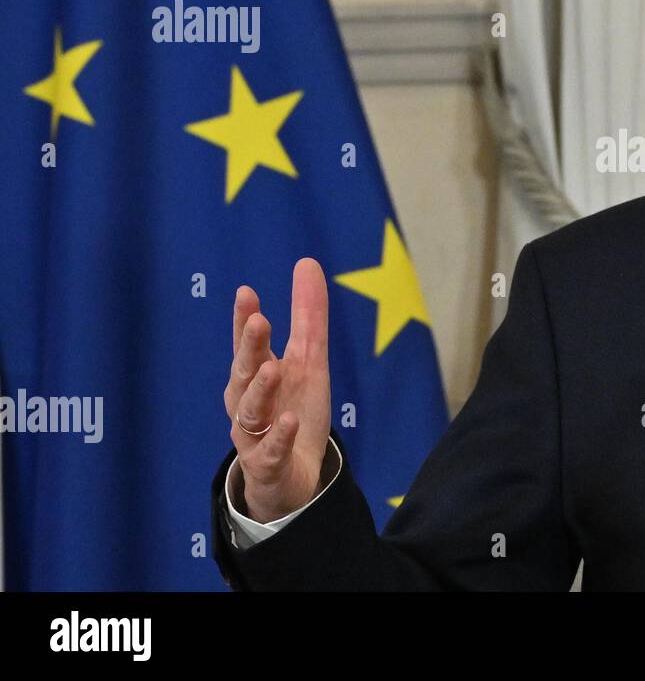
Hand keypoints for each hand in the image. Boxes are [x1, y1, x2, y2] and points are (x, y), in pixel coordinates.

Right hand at [223, 258, 331, 522]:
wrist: (293, 475)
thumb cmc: (293, 409)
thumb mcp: (308, 359)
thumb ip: (307, 314)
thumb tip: (307, 262)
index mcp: (255, 374)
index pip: (247, 343)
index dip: (244, 320)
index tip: (248, 293)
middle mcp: (247, 402)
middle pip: (244, 371)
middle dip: (250, 347)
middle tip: (259, 321)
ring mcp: (254, 435)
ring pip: (250, 411)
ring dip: (260, 389)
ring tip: (275, 368)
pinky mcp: (268, 465)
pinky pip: (271, 451)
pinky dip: (279, 436)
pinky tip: (290, 421)